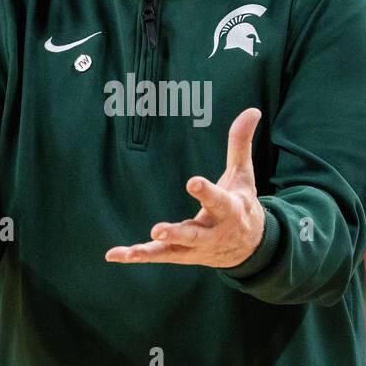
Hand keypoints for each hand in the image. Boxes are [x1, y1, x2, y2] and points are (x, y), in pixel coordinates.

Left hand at [106, 108, 265, 267]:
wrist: (249, 248)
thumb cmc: (242, 204)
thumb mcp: (244, 175)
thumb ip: (241, 143)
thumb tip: (252, 110)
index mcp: (228, 210)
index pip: (217, 200)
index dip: (205, 191)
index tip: (193, 182)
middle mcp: (211, 233)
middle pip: (193, 234)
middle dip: (176, 232)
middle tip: (157, 229)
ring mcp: (194, 247)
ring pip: (173, 250)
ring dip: (152, 251)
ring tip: (132, 251)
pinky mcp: (180, 254)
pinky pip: (158, 255)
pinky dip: (136, 255)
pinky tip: (113, 254)